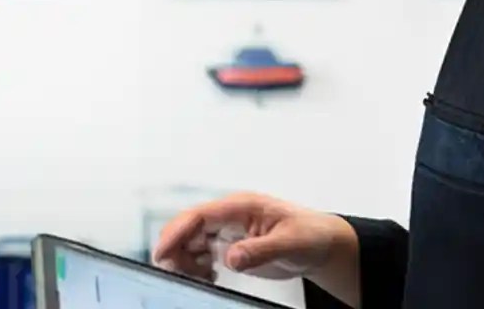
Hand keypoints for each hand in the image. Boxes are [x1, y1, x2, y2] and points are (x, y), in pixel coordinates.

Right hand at [151, 192, 358, 298]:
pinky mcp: (231, 244)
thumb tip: (230, 257)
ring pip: (191, 241)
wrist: (322, 244)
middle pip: (188, 227)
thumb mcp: (289, 243)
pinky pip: (202, 253)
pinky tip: (210, 277)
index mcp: (242, 206)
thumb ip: (260, 250)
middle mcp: (231, 215)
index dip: (176, 231)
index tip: (162, 252)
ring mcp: (229, 230)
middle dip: (176, 249)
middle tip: (178, 273)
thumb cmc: (310, 235)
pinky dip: (197, 266)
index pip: (199, 215)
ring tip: (202, 277)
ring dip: (186, 260)